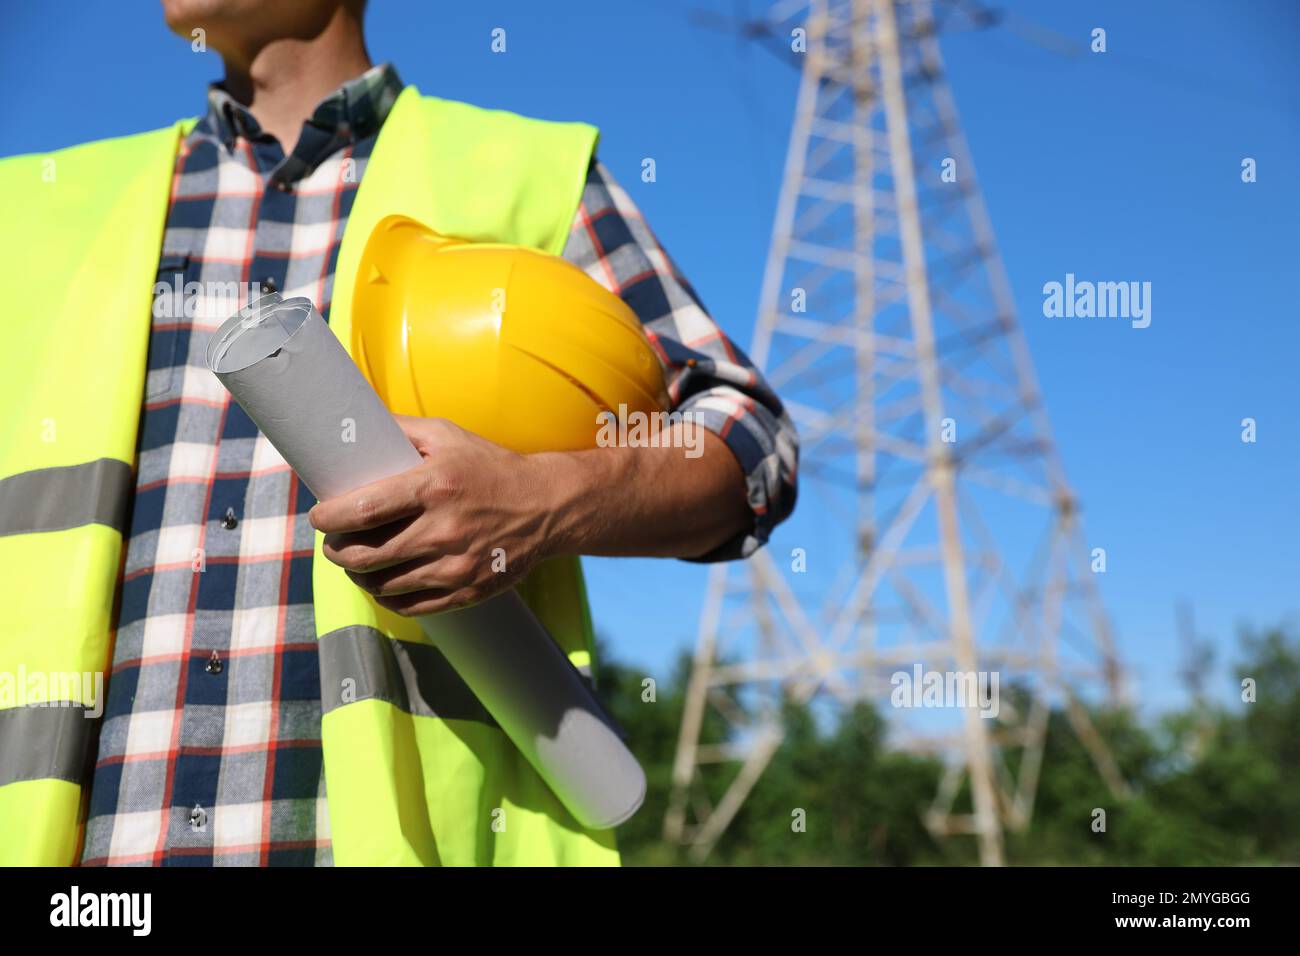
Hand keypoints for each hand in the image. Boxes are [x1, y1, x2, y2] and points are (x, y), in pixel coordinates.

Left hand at [308, 416, 556, 615]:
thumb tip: (351, 425)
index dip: (328, 518)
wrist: (547, 506)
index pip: (362, 510)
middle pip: (363, 555)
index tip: (319, 517)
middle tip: (333, 541)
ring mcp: (455, 566)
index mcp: (434, 487)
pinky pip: (408, 606)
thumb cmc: (491, 467)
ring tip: (357, 559)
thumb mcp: (448, 436)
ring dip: (358, 573)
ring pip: (381, 584)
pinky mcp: (466, 591)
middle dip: (336, 550)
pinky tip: (383, 581)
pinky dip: (385, 596)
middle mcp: (443, 530)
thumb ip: (399, 430)